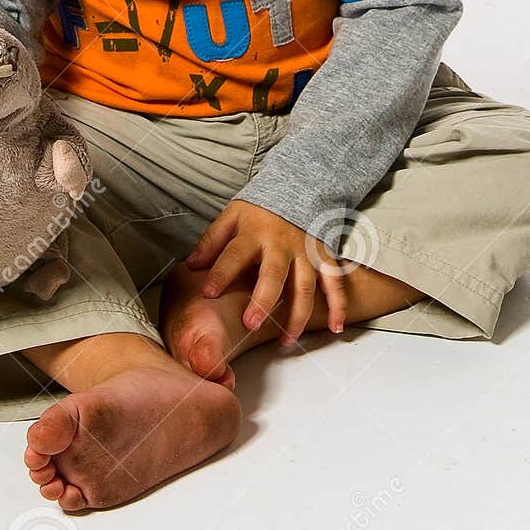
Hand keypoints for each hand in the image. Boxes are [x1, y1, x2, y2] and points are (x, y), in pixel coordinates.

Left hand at [184, 198, 347, 342]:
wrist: (298, 189)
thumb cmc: (259, 211)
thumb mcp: (232, 216)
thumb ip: (212, 240)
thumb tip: (191, 264)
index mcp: (254, 233)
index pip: (234, 255)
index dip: (220, 273)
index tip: (207, 293)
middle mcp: (281, 244)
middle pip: (273, 276)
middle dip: (262, 301)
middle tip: (250, 325)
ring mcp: (305, 252)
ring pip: (305, 287)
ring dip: (297, 316)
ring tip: (286, 341)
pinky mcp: (324, 257)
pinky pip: (335, 283)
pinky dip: (338, 305)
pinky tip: (336, 327)